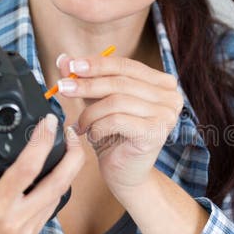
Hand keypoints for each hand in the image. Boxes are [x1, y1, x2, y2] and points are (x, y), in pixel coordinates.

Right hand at [0, 102, 84, 233]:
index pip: (29, 168)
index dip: (44, 141)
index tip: (50, 121)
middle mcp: (14, 220)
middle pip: (60, 183)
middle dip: (73, 154)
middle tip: (70, 130)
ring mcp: (25, 231)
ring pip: (60, 195)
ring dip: (68, 169)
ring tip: (65, 145)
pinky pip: (52, 207)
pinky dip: (57, 186)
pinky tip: (54, 169)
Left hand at [56, 53, 182, 196]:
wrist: (126, 175)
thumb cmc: (115, 138)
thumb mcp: (98, 102)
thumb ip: (85, 79)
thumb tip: (63, 59)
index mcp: (162, 83)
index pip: (126, 66)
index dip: (97, 64)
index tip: (71, 65)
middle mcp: (170, 97)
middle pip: (121, 82)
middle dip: (88, 84)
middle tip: (63, 87)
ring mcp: (166, 115)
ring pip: (117, 101)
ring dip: (91, 112)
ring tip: (80, 124)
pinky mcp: (155, 133)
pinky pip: (117, 120)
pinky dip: (98, 126)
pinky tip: (92, 135)